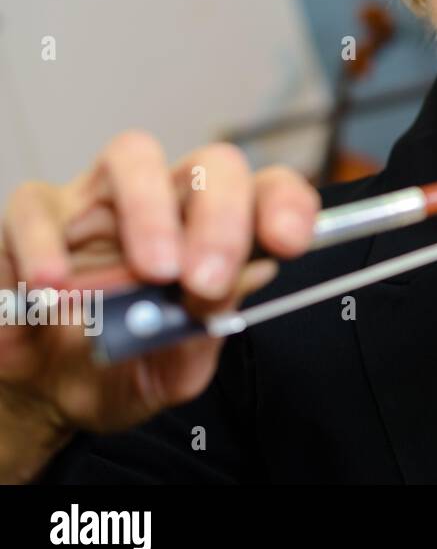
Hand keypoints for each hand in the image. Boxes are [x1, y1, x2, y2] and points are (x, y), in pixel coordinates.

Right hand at [0, 131, 317, 480]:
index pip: (267, 192)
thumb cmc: (123, 367)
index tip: (287, 242)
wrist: (45, 393)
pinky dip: (47, 244)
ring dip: (149, 209)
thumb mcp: (176, 370)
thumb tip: (236, 285)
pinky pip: (39, 206)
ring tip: (152, 270)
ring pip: (134, 155)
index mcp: (216, 233)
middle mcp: (168, 202)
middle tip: (205, 279)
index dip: (287, 205)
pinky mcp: (36, 215)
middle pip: (211, 165)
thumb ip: (206, 331)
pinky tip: (54, 288)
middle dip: (221, 216)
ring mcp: (100, 201)